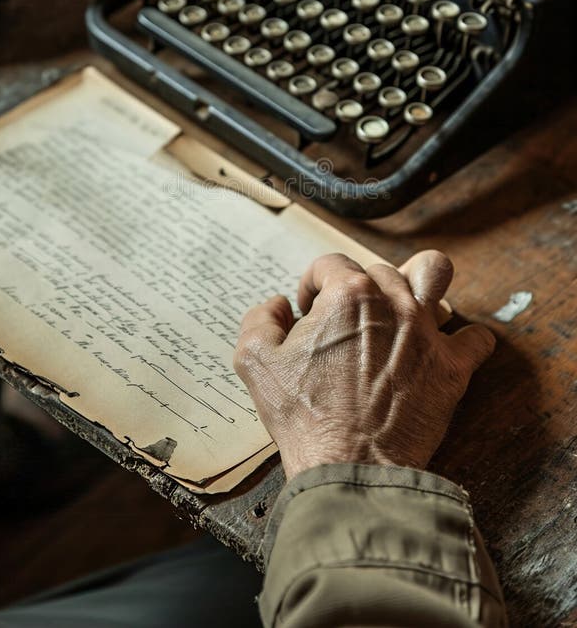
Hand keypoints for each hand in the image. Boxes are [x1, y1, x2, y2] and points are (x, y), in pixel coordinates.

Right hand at [235, 251, 494, 479]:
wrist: (350, 468)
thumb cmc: (304, 417)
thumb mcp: (255, 361)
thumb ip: (260, 318)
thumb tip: (279, 304)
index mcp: (348, 295)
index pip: (330, 263)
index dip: (311, 284)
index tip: (307, 310)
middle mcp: (393, 302)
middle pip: (378, 269)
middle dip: (357, 288)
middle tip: (345, 321)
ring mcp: (427, 333)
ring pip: (435, 273)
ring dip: (419, 282)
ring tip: (404, 306)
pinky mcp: (451, 368)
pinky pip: (477, 337)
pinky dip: (464, 340)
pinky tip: (444, 349)